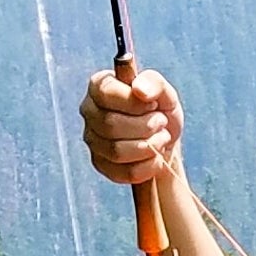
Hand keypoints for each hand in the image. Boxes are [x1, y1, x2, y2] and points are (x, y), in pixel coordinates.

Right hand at [81, 64, 182, 188]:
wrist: (165, 141)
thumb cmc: (160, 111)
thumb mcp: (164, 92)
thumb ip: (154, 83)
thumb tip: (139, 89)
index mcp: (99, 86)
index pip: (107, 94)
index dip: (135, 103)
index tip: (153, 105)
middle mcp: (89, 112)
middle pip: (110, 125)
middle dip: (145, 126)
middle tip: (161, 122)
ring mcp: (92, 140)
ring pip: (117, 151)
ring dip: (149, 146)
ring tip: (162, 138)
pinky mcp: (101, 165)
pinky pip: (125, 172)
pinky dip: (148, 166)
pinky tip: (156, 156)